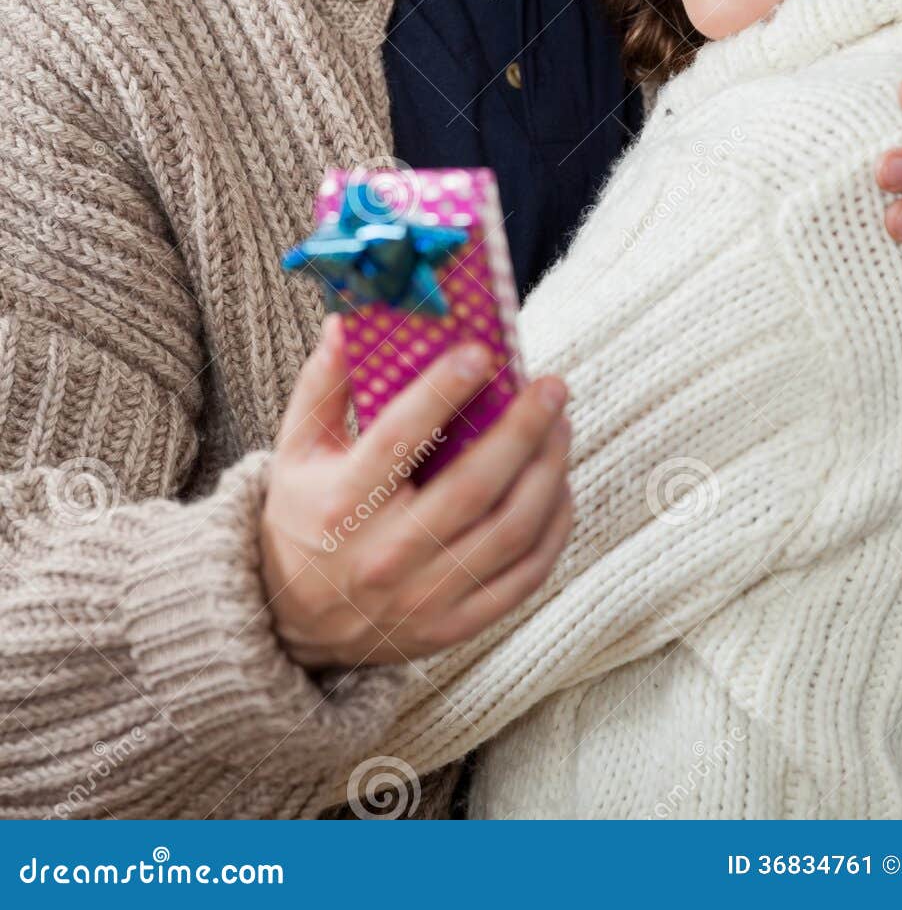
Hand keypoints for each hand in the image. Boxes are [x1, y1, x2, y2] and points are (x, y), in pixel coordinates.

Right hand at [259, 315, 571, 667]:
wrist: (293, 623)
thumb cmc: (303, 518)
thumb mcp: (295, 451)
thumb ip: (322, 386)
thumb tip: (345, 323)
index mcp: (343, 505)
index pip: (398, 441)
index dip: (442, 393)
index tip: (481, 352)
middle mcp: (386, 555)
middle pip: (473, 488)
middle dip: (523, 431)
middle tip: (552, 386)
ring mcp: (424, 597)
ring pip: (510, 533)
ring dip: (548, 474)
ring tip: (561, 428)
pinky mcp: (453, 625)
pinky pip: (523, 578)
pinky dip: (552, 530)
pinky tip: (559, 488)